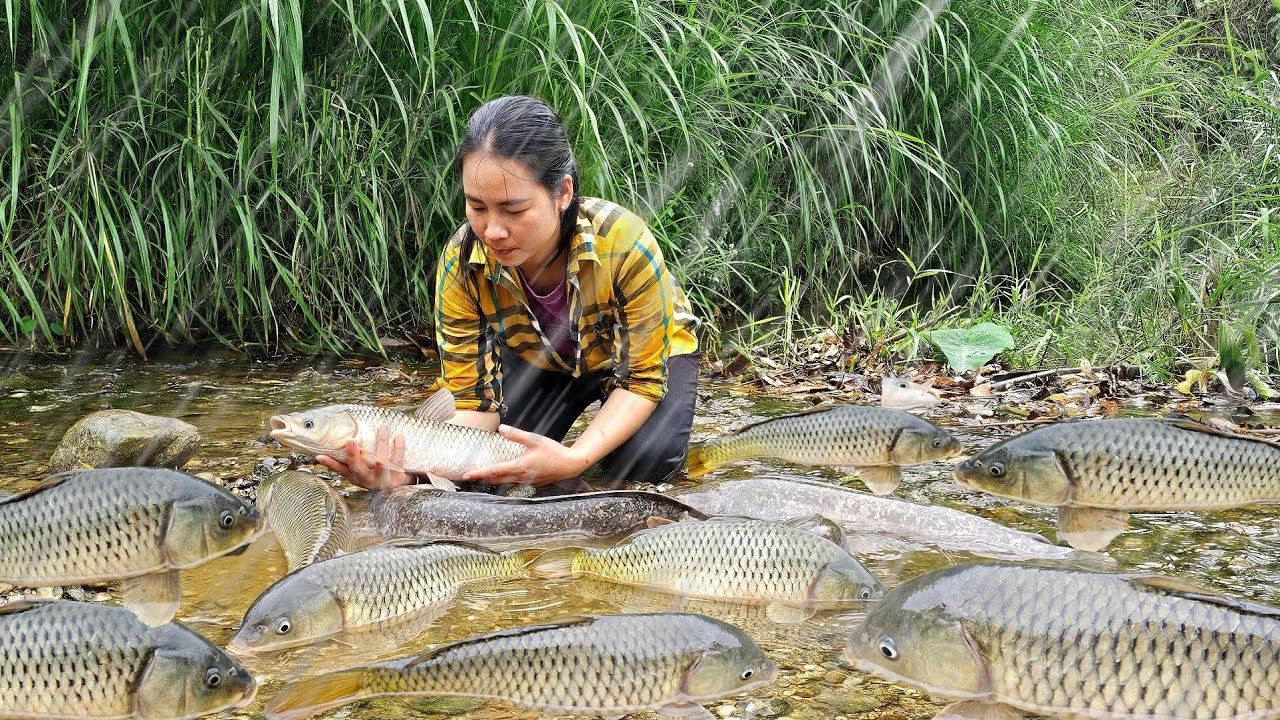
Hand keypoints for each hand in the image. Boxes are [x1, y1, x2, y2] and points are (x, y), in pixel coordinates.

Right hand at [316, 425, 411, 489]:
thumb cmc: (367, 477)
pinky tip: (398, 436)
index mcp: (356, 477)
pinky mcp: (399, 476)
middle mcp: (369, 480)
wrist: (393, 490)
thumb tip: (317, 456)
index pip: (344, 469)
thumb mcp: (351, 473)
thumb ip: (335, 465)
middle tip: (351, 441)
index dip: (337, 460)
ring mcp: (384, 479)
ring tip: (382, 427)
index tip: (336, 447)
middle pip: (360, 468)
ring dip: (382, 443)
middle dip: (354, 456)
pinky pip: (399, 460)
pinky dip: (399, 447)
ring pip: (382, 461)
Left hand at [461, 425, 591, 486]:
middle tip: (468, 477)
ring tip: (481, 477)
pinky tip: (503, 475)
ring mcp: (526, 481)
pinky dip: (505, 480)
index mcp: (519, 466)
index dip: (479, 473)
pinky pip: (514, 482)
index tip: (467, 475)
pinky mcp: (532, 482)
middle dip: (482, 478)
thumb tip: (501, 428)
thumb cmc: (553, 451)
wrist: (570, 465)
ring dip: (492, 480)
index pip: (494, 471)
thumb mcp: (535, 440)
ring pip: (504, 482)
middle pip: (496, 480)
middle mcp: (521, 477)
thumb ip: (517, 435)